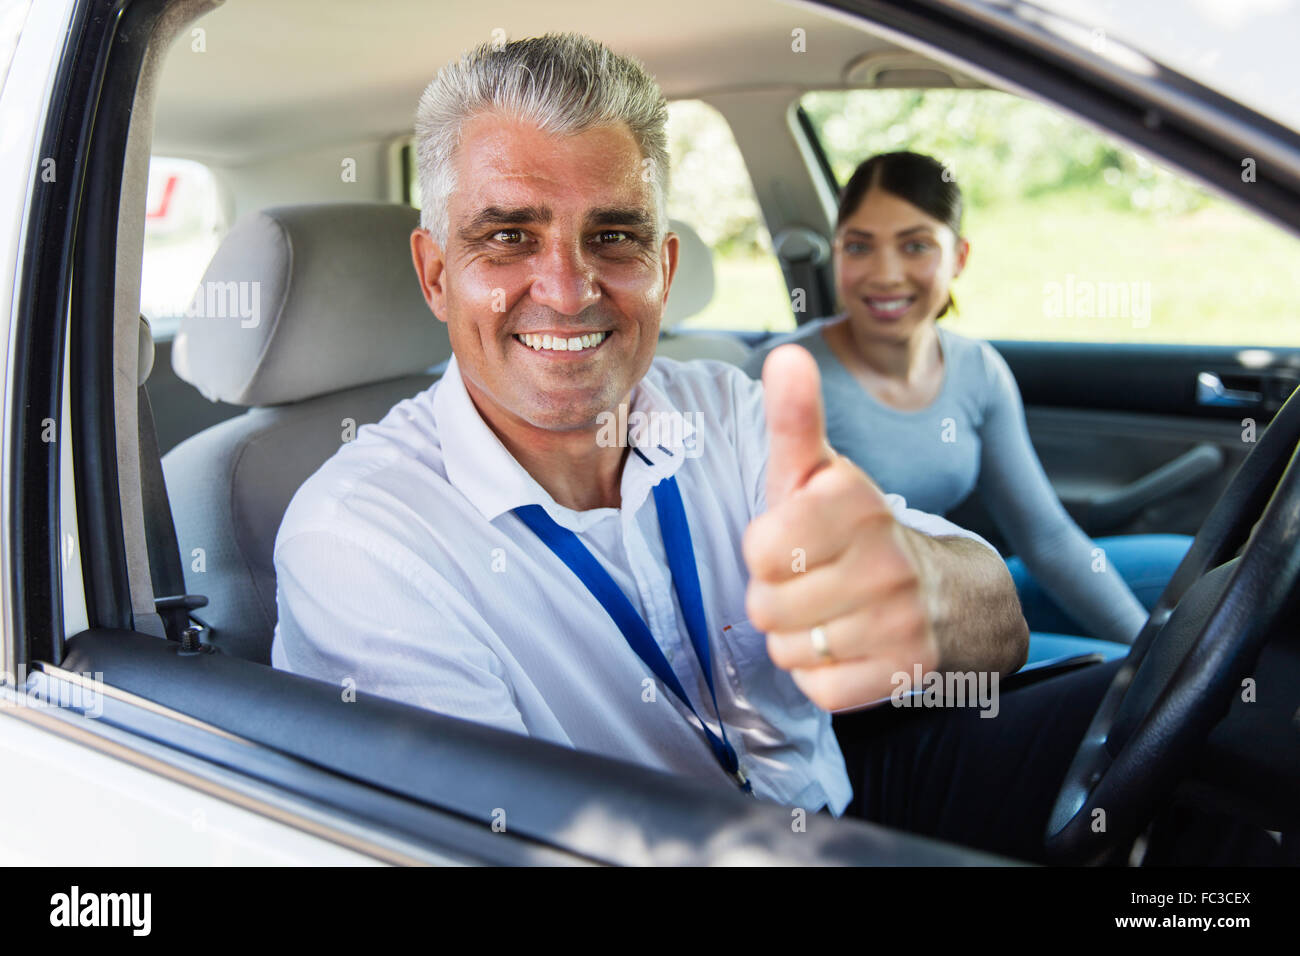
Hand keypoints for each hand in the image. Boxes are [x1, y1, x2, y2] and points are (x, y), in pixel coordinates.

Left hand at [742, 345, 938, 710]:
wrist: (948, 593)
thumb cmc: (855, 528)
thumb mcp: (822, 471)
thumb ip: (796, 419)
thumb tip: (786, 356)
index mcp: (856, 500)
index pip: (760, 550)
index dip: (766, 549)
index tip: (797, 537)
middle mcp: (886, 557)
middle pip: (765, 606)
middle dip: (776, 597)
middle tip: (812, 579)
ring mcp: (902, 617)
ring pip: (789, 649)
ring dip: (798, 637)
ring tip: (830, 611)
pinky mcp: (907, 670)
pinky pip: (820, 688)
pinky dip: (822, 674)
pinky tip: (847, 645)